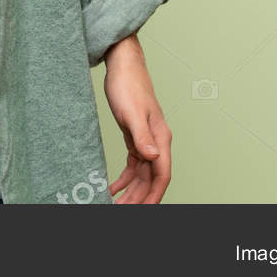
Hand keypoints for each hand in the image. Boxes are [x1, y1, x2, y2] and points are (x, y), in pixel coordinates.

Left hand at [102, 34, 171, 202]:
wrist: (122, 66)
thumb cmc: (128, 86)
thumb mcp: (131, 113)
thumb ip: (143, 136)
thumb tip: (154, 157)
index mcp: (161, 138)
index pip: (162, 174)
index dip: (154, 196)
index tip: (144, 211)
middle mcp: (157, 142)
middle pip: (152, 179)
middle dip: (140, 198)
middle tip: (123, 211)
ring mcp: (147, 140)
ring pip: (143, 174)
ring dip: (132, 191)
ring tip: (117, 204)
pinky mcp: (136, 137)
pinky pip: (134, 165)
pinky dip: (125, 178)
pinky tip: (113, 187)